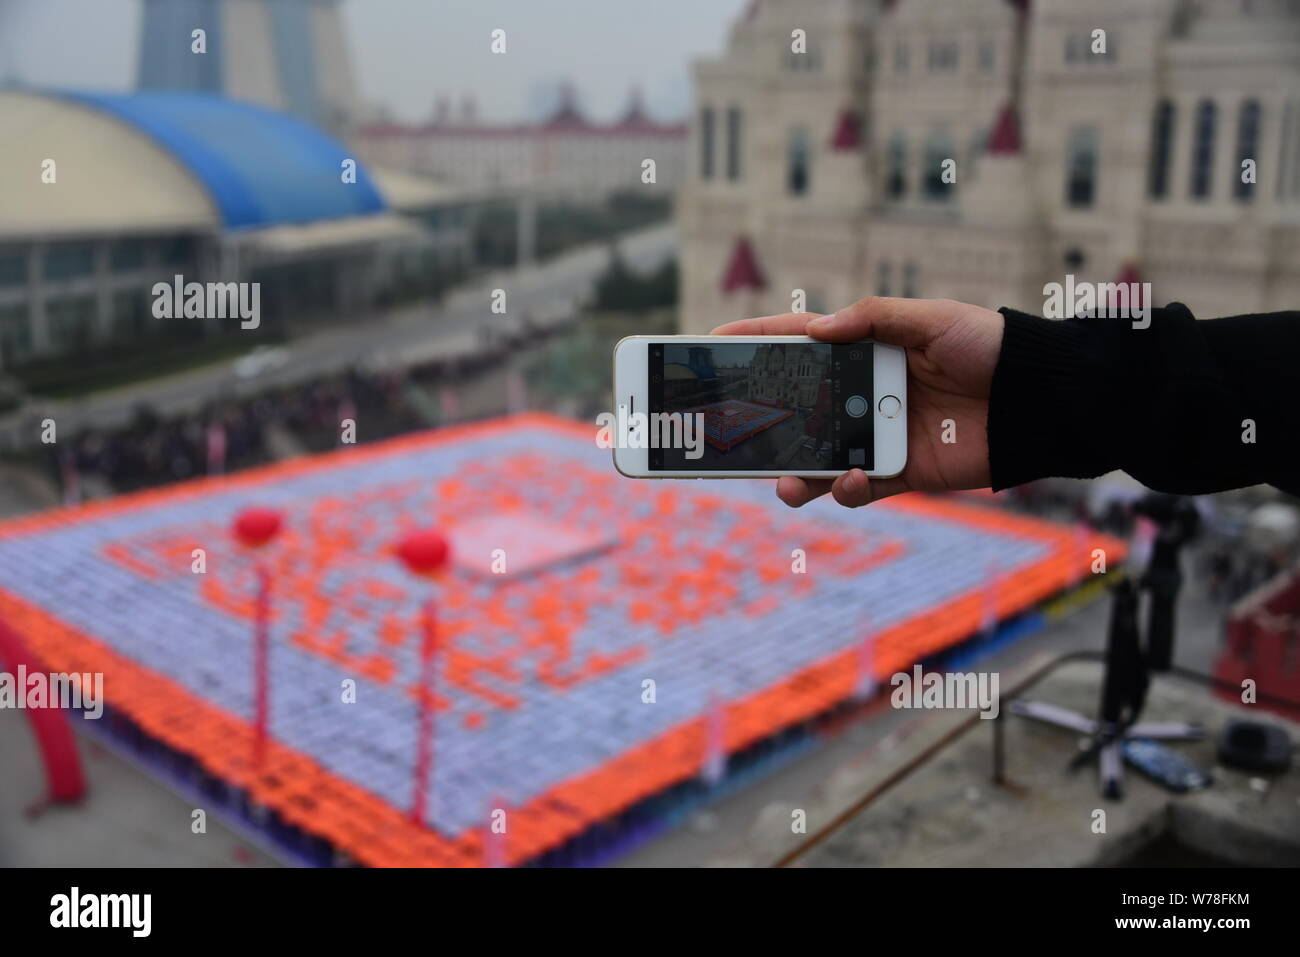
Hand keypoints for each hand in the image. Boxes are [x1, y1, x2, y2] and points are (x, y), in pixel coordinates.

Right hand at [711, 296, 1003, 508]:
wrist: (1038, 401)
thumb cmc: (989, 347)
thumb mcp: (930, 319)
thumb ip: (871, 320)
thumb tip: (816, 330)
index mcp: (866, 351)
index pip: (800, 343)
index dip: (757, 343)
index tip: (716, 344)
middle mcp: (863, 395)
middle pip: (797, 409)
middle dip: (761, 422)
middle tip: (731, 431)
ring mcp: (878, 436)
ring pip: (819, 459)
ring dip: (795, 473)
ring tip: (786, 482)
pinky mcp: (902, 473)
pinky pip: (862, 488)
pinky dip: (850, 489)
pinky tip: (854, 480)